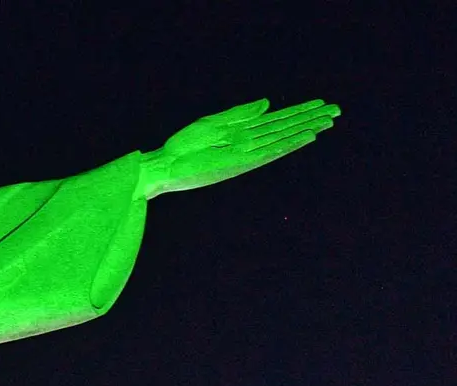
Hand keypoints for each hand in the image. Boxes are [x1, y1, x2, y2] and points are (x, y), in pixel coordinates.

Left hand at [143, 98, 338, 197]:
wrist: (165, 165)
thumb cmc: (184, 145)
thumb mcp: (213, 123)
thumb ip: (241, 113)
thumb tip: (268, 103)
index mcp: (242, 130)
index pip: (277, 119)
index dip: (299, 111)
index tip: (321, 104)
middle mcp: (249, 142)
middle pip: (286, 127)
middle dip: (311, 119)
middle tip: (337, 111)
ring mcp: (247, 152)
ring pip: (283, 137)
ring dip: (306, 129)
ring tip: (329, 121)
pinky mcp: (241, 162)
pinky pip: (270, 151)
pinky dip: (289, 144)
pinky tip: (306, 137)